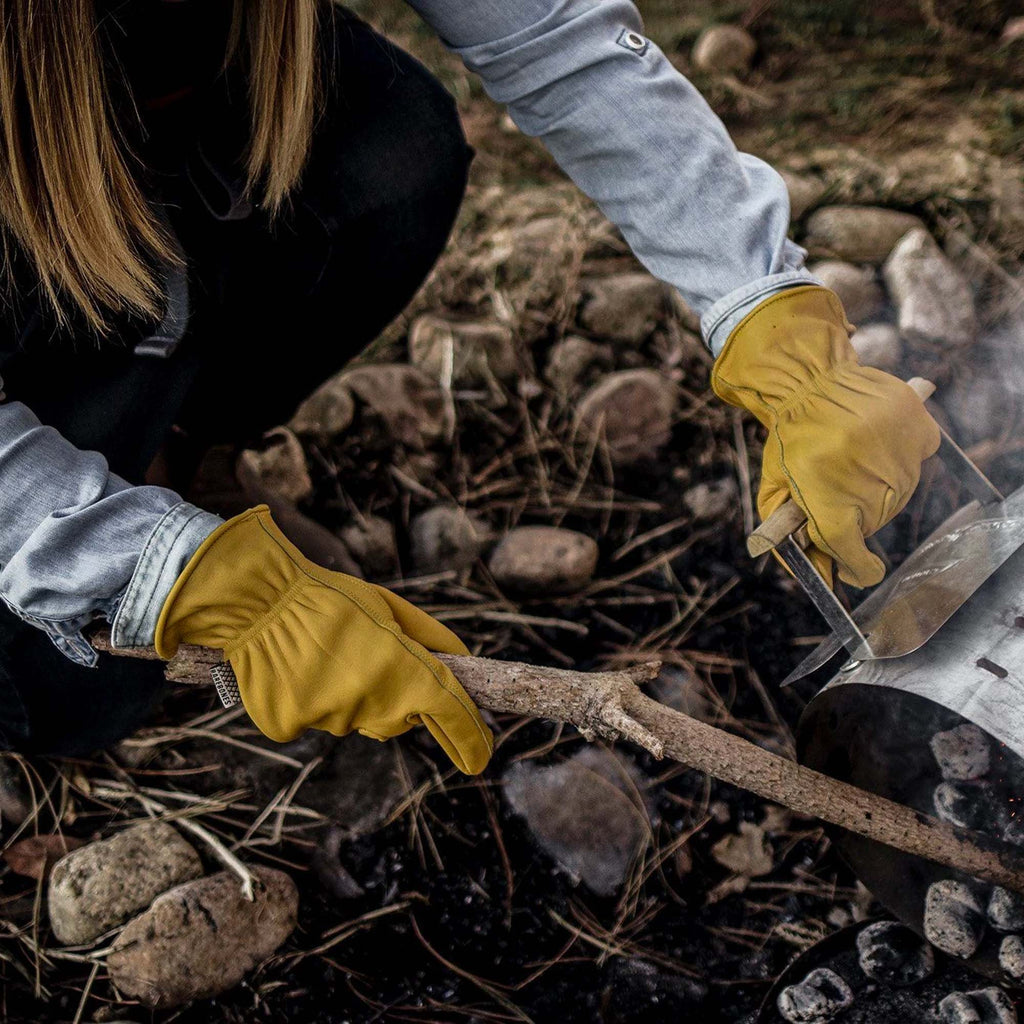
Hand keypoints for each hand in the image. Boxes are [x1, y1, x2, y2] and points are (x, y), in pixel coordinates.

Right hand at [154, 505, 492, 773]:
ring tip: (326, 656)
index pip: (450, 712)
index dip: (472, 738)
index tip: (483, 756)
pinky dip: (311, 702)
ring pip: (355, 719)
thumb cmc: (328, 596)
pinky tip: (296, 672)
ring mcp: (326, 718)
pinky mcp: (288, 726)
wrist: (254, 597)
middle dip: (401, 700)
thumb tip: (461, 665)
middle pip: (401, 719)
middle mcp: (369, 701)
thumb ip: (431, 640)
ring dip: (353, 696)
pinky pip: (313, 721)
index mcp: (401, 668)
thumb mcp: (389, 606)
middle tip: (374, 662)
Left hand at [711, 286, 939, 586]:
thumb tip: (826, 581)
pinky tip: (874, 443)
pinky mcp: (921, 431)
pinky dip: (899, 457)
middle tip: (832, 482)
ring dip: (875, 486)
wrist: (809, 381)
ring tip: (849, 458)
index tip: (857, 571)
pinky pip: (917, 462)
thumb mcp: (777, 494)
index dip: (856, 567)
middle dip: (852, 512)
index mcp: (829, 501)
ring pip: (897, 496)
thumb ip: (795, 542)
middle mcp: (870, 484)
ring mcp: (900, 458)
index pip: (852, 553)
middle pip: (872, 523)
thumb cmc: (790, 442)